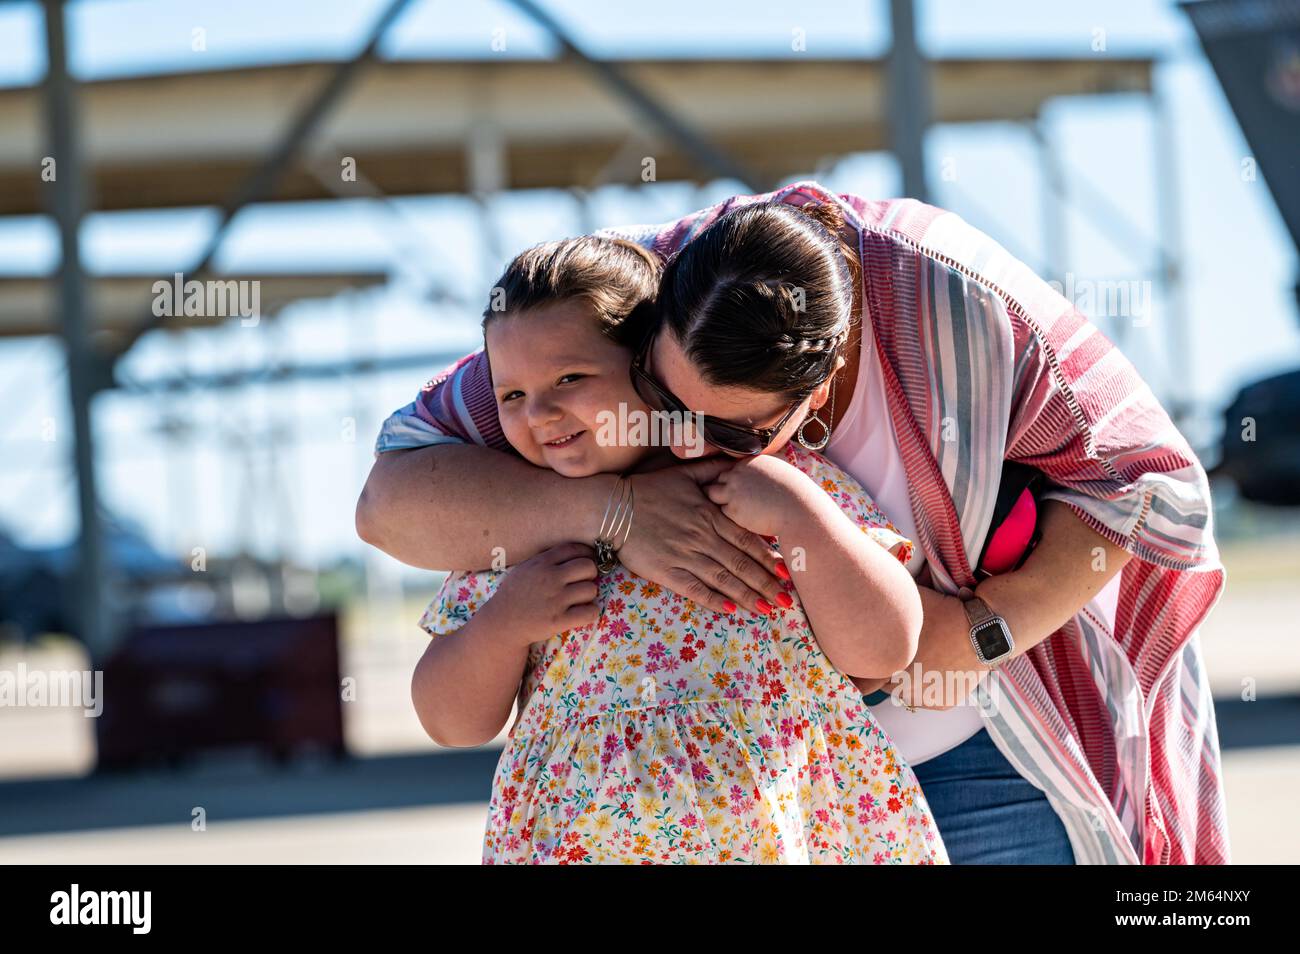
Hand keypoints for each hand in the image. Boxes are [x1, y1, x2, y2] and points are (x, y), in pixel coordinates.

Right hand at [485, 542, 600, 645]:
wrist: (502, 623)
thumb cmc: (514, 595)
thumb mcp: (525, 569)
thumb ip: (546, 559)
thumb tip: (573, 553)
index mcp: (541, 563)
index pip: (574, 549)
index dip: (586, 554)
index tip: (586, 561)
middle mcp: (550, 578)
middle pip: (588, 567)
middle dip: (590, 574)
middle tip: (583, 581)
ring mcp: (555, 600)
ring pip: (591, 589)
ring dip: (589, 595)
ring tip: (579, 599)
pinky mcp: (559, 620)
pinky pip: (590, 612)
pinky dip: (590, 613)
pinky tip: (581, 612)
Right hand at [617, 457, 784, 615]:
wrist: (613, 507)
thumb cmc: (649, 490)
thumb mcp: (685, 473)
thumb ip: (714, 469)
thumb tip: (739, 462)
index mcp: (710, 516)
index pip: (747, 541)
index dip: (769, 558)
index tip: (787, 571)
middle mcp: (702, 538)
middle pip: (742, 564)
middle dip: (767, 583)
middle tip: (787, 599)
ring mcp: (685, 556)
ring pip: (723, 580)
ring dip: (748, 596)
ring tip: (767, 609)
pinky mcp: (667, 571)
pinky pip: (695, 589)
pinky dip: (714, 600)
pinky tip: (731, 610)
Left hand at [702, 453, 810, 537]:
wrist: (800, 512)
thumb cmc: (798, 497)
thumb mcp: (782, 474)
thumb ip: (766, 474)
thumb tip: (764, 481)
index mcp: (753, 461)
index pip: (734, 468)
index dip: (734, 480)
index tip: (738, 490)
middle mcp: (740, 471)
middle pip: (720, 478)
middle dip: (722, 489)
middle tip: (726, 501)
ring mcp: (733, 489)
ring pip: (713, 493)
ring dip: (719, 502)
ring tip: (726, 511)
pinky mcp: (732, 508)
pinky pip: (722, 511)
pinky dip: (727, 516)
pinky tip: (737, 520)